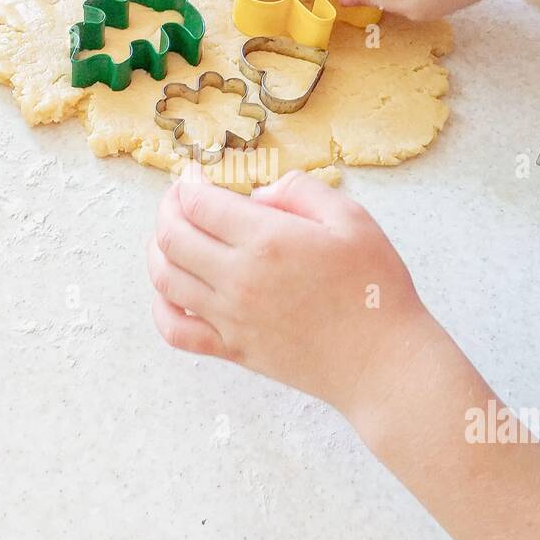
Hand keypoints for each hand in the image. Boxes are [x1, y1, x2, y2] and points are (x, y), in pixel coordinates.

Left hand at [148, 169, 436, 423]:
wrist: (382, 362)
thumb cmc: (374, 290)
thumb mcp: (352, 219)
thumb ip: (301, 191)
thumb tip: (258, 196)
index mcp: (267, 240)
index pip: (199, 205)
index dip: (188, 185)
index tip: (193, 177)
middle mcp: (239, 278)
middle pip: (172, 237)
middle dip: (167, 210)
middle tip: (177, 200)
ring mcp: (231, 318)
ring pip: (165, 278)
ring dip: (157, 249)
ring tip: (168, 235)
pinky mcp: (233, 349)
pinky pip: (175, 330)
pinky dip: (161, 306)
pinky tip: (170, 290)